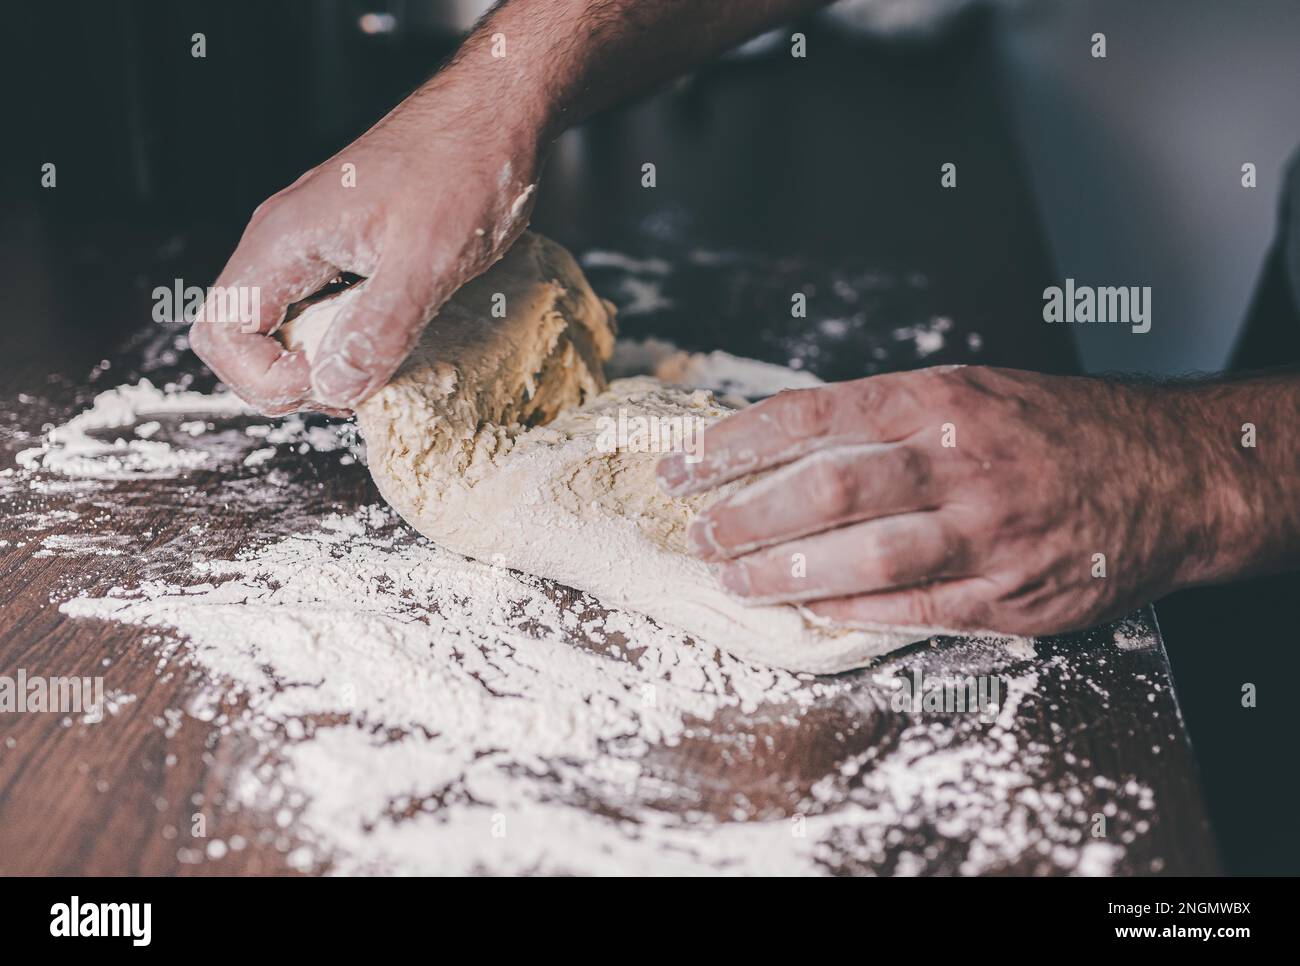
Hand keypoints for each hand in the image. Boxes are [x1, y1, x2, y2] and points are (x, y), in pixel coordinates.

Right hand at [189, 77, 543, 413]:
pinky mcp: (347, 249)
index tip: (324, 383)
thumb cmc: (465, 167)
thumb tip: (333, 387)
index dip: (262, 378)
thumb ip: (377, 327)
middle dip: (288, 380)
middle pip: (242, 336)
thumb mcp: (427, 260)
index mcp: (285, 239)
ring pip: (283, 326)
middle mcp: (287, 240)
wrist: (496, 114)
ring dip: (320, 363)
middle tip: (355, 385)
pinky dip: (345, 340)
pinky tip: (392, 342)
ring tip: (377, 367)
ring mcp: (315, 244)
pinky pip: (321, 309)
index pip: (220, 332)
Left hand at [656, 366, 1220, 636]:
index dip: (734, 445)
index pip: (809, 416)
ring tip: (738, 580)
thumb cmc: (1048, 429)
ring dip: (789, 574)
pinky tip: (813, 612)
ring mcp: (989, 531)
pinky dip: (855, 613)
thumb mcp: (966, 390)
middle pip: (828, 490)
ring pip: (866, 557)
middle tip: (701, 535)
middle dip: (748, 517)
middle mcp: (960, 459)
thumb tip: (778, 444)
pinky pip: (916, 610)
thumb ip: (880, 417)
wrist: (1164, 472)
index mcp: (938, 398)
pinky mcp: (1012, 594)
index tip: (682, 469)